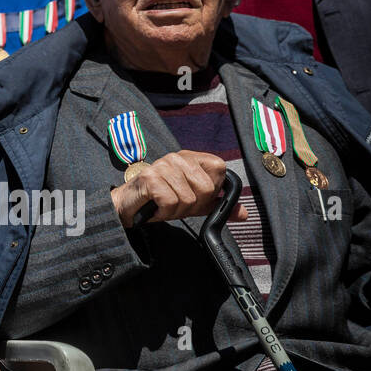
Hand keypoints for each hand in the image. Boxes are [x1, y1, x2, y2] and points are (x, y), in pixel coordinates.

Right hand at [111, 150, 247, 228]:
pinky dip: (164, 212)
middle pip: (206, 188)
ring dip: (176, 211)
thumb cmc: (159, 201)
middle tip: (177, 203)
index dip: (214, 186)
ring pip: (189, 199)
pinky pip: (172, 203)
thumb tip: (243, 213)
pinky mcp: (150, 179)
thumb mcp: (193, 203)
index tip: (199, 195)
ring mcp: (163, 166)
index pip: (219, 166)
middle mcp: (177, 158)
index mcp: (189, 158)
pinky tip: (156, 207)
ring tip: (164, 206)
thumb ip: (216, 205)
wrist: (127, 206)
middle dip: (194, 205)